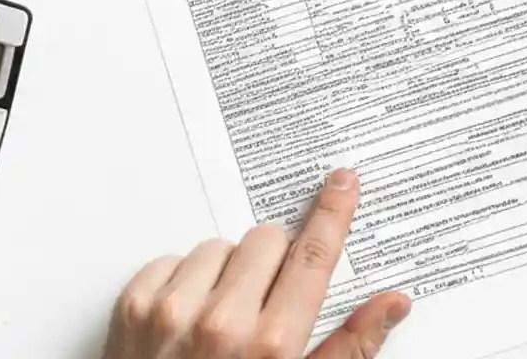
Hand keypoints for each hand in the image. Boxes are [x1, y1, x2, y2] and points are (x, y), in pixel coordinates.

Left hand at [103, 169, 410, 358]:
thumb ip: (350, 345)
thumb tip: (393, 303)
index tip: (343, 184)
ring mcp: (172, 311)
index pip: (314, 256)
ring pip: (218, 246)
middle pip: (266, 241)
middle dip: (274, 261)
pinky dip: (182, 281)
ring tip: (221, 316)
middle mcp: (222, 322)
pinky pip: (171, 260)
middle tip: (266, 301)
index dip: (333, 212)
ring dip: (226, 271)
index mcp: (272, 344)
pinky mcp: (132, 307)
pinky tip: (187, 317)